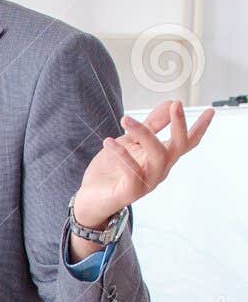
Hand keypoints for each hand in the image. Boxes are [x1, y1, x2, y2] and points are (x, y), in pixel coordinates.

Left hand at [72, 98, 214, 227]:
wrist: (90, 199)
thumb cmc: (112, 170)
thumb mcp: (132, 142)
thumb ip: (152, 125)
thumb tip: (170, 102)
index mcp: (163, 158)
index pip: (187, 143)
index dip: (200, 128)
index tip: (210, 111)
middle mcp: (160, 171)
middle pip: (179, 147)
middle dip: (179, 125)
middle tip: (176, 104)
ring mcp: (147, 183)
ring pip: (157, 156)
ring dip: (143, 133)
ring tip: (125, 119)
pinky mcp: (130, 192)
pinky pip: (132, 171)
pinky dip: (121, 154)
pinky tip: (108, 141)